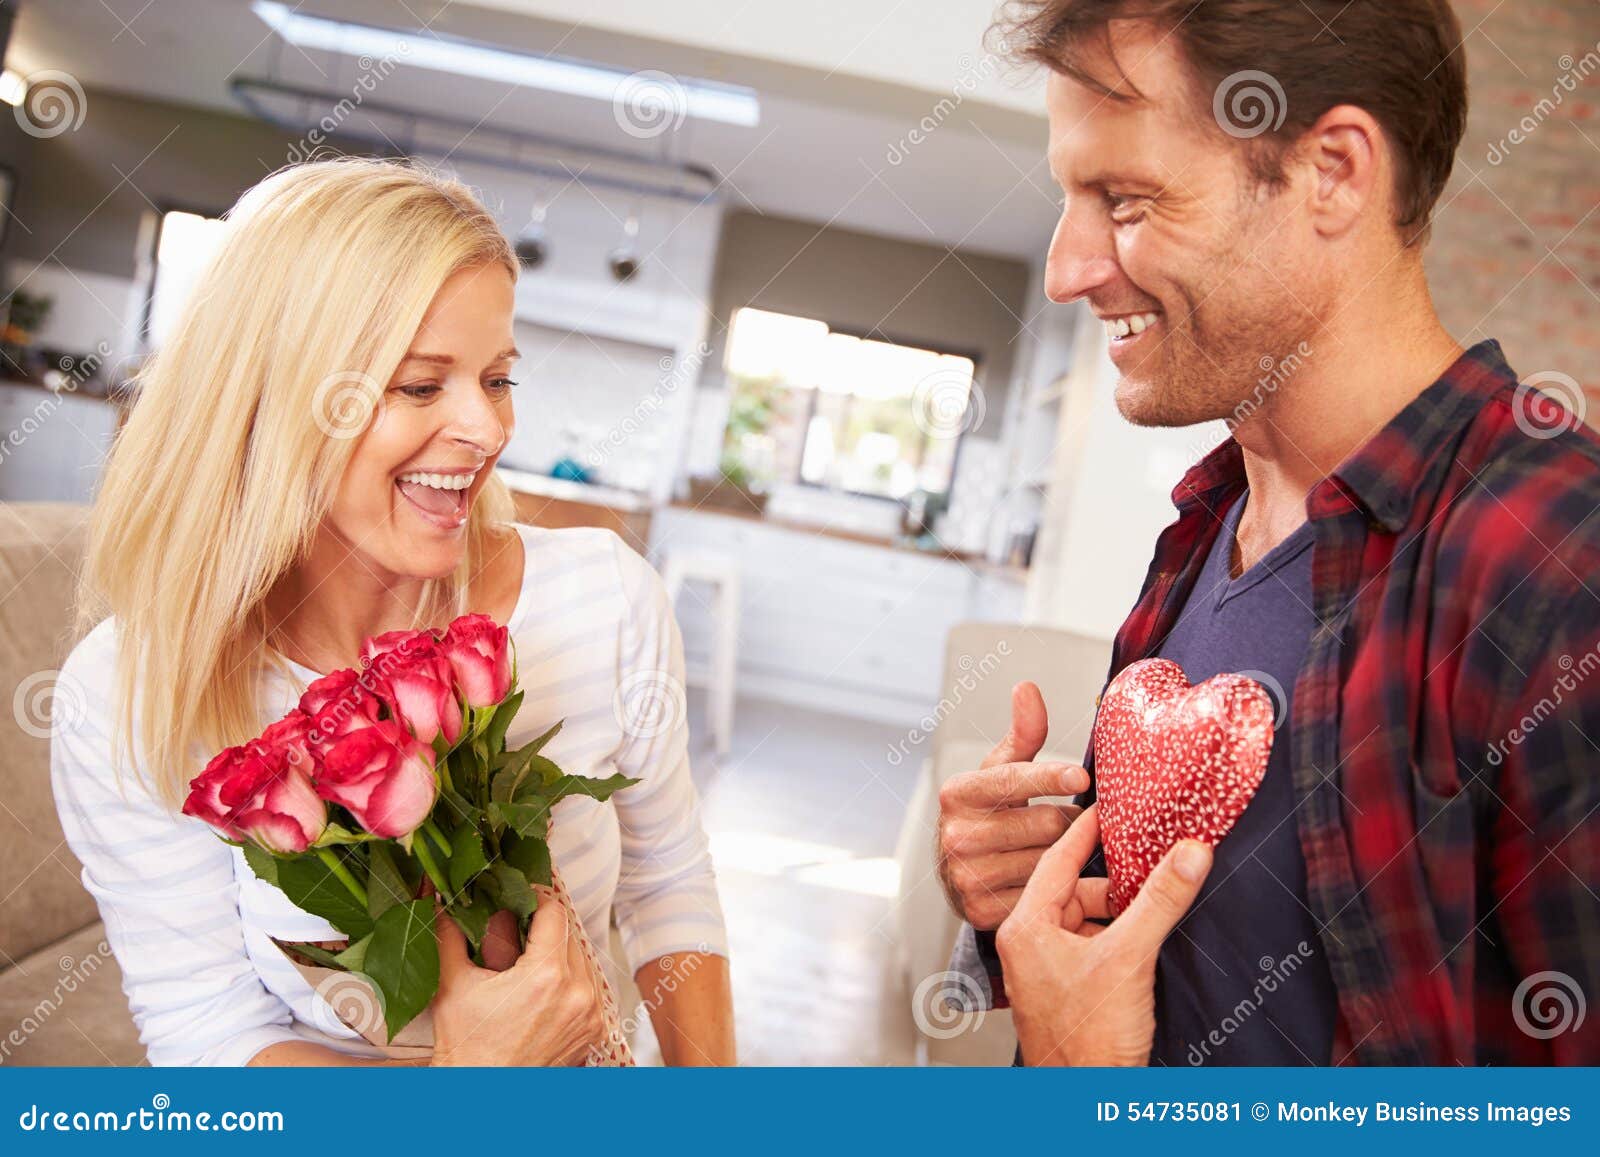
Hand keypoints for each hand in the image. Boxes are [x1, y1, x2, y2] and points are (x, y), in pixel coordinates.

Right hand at [430, 887, 605, 1065]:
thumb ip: (450, 934)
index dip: (535, 900)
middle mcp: (578, 993)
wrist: (480, 1094)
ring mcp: (591, 1014)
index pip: (555, 913)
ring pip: (584, 960)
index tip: (520, 901)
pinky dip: (572, 981)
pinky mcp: (596, 1030)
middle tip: (519, 932)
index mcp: (546, 976)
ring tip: (530, 963)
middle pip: (570, 935)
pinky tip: (546, 989)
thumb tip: (440, 901)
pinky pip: (591, 987)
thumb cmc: (466, 1046)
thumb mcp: (453, 985)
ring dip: (561, 954)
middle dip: (545, 929)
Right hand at [936, 682, 1089, 927]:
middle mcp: (957, 836)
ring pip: (1051, 863)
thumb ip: (1022, 734)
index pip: (1013, 780)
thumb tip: (1027, 687)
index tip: (1081, 777)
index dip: (1050, 778)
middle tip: (1080, 821)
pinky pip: (1045, 899)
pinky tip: (1065, 883)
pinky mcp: (981, 911)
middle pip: (1046, 826)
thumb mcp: (1000, 772)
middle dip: (1071, 822)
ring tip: (1071, 851)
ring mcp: (968, 877)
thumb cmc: (989, 812)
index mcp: (959, 794)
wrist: (958, 872)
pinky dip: (1064, 891)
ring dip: (1070, 857)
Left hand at [996, 805, 1210, 1065]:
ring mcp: (1046, 971)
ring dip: (1121, 912)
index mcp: (1024, 929)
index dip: (1086, 832)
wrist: (1091, 1100)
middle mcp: (1028, 946)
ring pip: (1087, 920)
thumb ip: (1160, 900)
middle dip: (1116, 881)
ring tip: (1156, 900)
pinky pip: (1093, 947)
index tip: (1109, 809)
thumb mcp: (1130, 956)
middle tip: (1152, 862)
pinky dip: (1120, 938)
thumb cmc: (1089, 1040)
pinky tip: (1147, 937)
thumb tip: (1190, 852)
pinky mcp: (1067, 991)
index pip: (1056, 861)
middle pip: (1075, 891)